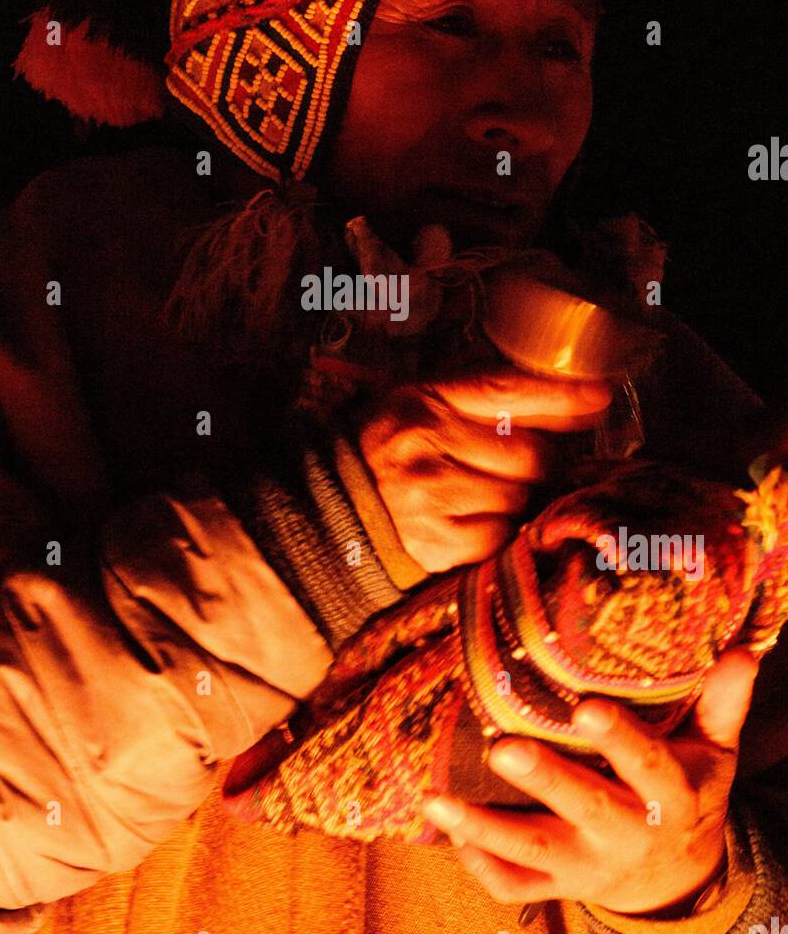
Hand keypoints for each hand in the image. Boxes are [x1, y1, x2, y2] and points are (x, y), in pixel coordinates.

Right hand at [356, 368, 610, 571]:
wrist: (333, 506)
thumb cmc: (394, 448)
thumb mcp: (426, 403)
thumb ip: (490, 395)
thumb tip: (579, 397)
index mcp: (424, 400)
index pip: (504, 389)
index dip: (559, 395)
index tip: (600, 396)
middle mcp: (425, 444)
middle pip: (527, 454)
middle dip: (536, 462)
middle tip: (515, 465)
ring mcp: (430, 497)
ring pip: (518, 497)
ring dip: (515, 497)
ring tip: (482, 492)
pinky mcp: (435, 544)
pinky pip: (499, 535)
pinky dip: (496, 531)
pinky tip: (471, 520)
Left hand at [423, 647, 758, 915]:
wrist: (674, 874)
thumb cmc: (687, 789)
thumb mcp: (713, 750)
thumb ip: (720, 703)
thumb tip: (740, 650)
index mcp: (669, 796)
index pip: (647, 767)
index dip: (619, 740)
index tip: (586, 707)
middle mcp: (625, 834)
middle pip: (583, 809)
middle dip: (543, 781)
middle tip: (502, 748)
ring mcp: (586, 866)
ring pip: (534, 854)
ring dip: (484, 830)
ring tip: (437, 799)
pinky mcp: (556, 888)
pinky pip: (514, 887)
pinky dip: (479, 865)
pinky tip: (445, 832)